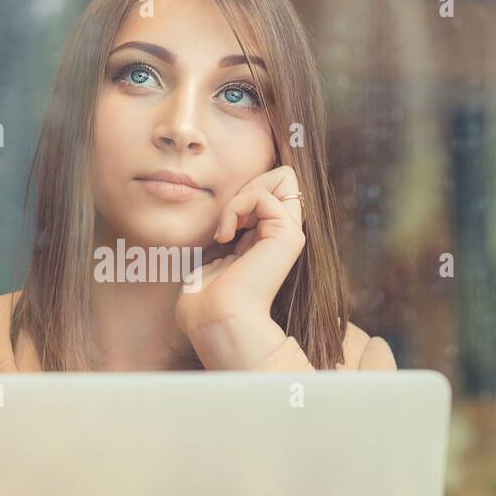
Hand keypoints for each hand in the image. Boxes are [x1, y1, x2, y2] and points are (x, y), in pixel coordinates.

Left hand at [176, 164, 305, 366]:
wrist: (216, 319)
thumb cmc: (205, 297)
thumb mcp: (212, 253)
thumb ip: (225, 228)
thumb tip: (218, 209)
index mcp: (268, 239)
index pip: (268, 191)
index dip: (244, 193)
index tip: (222, 224)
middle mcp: (284, 235)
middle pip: (284, 177)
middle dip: (250, 185)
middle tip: (228, 219)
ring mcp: (290, 234)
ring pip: (284, 176)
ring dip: (242, 195)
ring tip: (225, 228)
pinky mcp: (288, 235)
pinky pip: (262, 195)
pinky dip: (235, 207)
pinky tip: (224, 235)